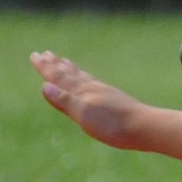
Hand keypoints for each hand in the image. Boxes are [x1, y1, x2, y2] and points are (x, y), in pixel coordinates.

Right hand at [30, 51, 148, 149]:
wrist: (146, 127)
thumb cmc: (114, 124)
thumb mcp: (85, 115)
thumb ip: (65, 101)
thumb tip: (45, 86)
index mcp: (83, 91)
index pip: (60, 77)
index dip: (46, 67)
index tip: (35, 55)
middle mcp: (93, 88)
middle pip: (70, 73)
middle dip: (56, 65)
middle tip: (46, 53)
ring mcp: (104, 93)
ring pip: (82, 77)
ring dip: (70, 69)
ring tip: (64, 62)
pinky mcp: (113, 100)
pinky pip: (93, 84)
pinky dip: (86, 79)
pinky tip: (91, 83)